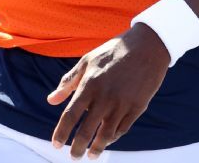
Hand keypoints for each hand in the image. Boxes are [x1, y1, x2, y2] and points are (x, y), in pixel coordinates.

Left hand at [46, 25, 169, 159]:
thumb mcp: (87, 61)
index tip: (56, 145)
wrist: (147, 47)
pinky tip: (107, 140)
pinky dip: (113, 137)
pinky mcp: (138, 107)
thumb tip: (51, 101)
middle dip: (78, 147)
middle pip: (86, 130)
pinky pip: (123, 128)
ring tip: (91, 155)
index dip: (62, 132)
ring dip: (97, 148)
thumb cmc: (113, 52)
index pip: (70, 115)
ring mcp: (122, 104)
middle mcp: (104, 97)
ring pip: (106, 134)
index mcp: (89, 85)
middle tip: (74, 156)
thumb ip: (68, 82)